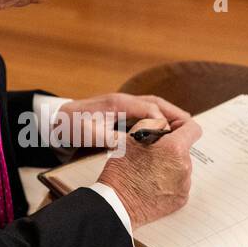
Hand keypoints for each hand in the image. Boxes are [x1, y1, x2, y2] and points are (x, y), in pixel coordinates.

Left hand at [52, 92, 190, 149]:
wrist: (56, 119)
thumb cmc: (71, 126)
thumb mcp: (89, 134)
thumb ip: (111, 138)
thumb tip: (132, 146)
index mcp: (118, 103)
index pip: (150, 108)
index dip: (164, 121)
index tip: (175, 136)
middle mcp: (124, 100)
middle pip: (156, 103)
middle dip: (175, 114)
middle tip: (191, 127)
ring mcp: (123, 104)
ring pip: (153, 105)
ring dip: (169, 115)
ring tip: (185, 128)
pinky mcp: (122, 111)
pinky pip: (146, 111)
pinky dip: (159, 118)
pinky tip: (166, 130)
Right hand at [97, 118, 202, 226]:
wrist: (117, 204)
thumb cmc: (121, 171)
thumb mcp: (132, 139)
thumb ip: (152, 126)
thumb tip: (164, 123)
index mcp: (174, 149)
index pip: (192, 129)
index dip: (182, 125)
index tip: (173, 129)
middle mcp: (184, 166)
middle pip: (185, 150)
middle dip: (172, 149)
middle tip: (152, 154)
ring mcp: (184, 185)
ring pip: (182, 167)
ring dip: (171, 166)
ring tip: (150, 171)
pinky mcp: (181, 199)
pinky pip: (180, 184)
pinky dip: (170, 182)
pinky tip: (153, 184)